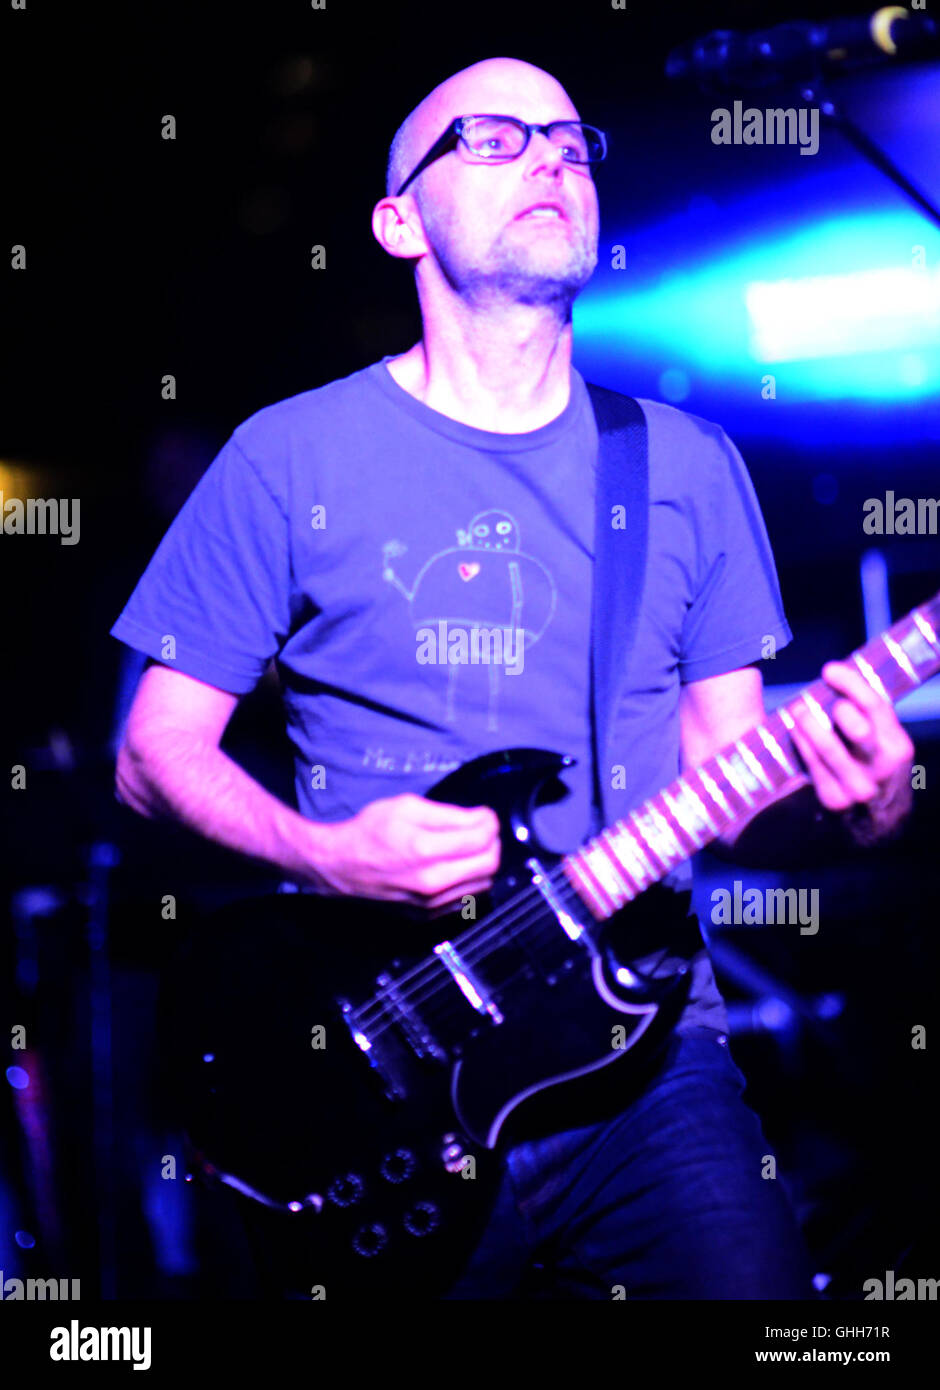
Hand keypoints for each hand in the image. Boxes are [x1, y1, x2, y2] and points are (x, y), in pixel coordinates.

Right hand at [310, 794, 500, 909]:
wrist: (340, 867)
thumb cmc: (369, 832)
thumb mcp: (406, 807)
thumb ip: (449, 814)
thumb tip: (482, 819)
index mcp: (425, 851)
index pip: (481, 839)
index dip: (489, 822)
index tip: (484, 815)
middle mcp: (431, 883)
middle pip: (490, 864)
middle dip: (491, 842)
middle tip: (480, 830)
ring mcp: (431, 904)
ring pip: (483, 883)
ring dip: (482, 862)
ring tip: (465, 847)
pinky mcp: (428, 915)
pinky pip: (466, 898)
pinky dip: (469, 880)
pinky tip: (454, 866)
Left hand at [789, 660, 914, 841]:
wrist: (878, 814)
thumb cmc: (874, 761)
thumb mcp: (884, 738)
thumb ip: (867, 712)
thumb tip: (837, 674)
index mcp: (897, 746)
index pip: (875, 706)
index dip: (851, 684)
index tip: (829, 670)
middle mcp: (881, 767)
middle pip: (858, 729)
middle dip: (837, 709)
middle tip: (817, 700)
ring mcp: (858, 787)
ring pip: (830, 749)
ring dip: (809, 724)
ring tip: (797, 710)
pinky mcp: (835, 800)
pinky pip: (813, 766)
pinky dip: (802, 744)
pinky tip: (794, 731)